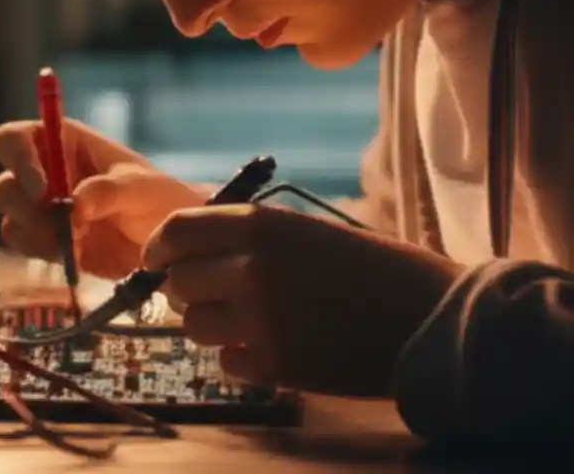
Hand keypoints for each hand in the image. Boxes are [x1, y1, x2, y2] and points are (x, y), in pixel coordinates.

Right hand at [0, 118, 206, 279]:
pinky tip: (75, 253)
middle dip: (26, 208)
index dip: (18, 160)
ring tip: (78, 239)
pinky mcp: (44, 239)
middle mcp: (41, 171)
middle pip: (4, 185)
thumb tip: (73, 205)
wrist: (168, 243)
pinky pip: (23, 244)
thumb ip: (107, 191)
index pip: (13, 139)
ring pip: (9, 218)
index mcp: (61, 141)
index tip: (43, 190)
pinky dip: (44, 251)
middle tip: (63, 222)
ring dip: (37, 233)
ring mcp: (40, 208)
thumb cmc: (157, 198)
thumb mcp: (140, 187)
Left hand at [144, 205, 464, 396]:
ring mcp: (259, 318)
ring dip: (212, 325)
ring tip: (250, 321)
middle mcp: (250, 266)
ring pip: (193, 325)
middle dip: (188, 290)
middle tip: (213, 295)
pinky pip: (226, 361)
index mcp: (260, 224)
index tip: (155, 260)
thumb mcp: (307, 232)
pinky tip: (277, 346)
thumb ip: (249, 238)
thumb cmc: (375, 269)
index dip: (159, 248)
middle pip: (177, 281)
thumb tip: (187, 252)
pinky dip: (242, 357)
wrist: (435, 317)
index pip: (176, 231)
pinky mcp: (275, 364)